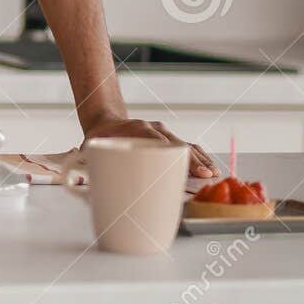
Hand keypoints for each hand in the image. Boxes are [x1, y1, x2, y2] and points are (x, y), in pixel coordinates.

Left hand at [83, 116, 216, 177]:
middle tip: (207, 175)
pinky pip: (186, 145)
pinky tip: (209, 167)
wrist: (104, 121)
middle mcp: (153, 128)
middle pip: (178, 144)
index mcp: (137, 129)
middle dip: (194, 160)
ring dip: (200, 159)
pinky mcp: (166, 136)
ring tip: (214, 173)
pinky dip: (199, 155)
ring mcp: (162, 131)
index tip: (188, 168)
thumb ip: (94, 162)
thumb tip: (89, 183)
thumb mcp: (92, 148)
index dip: (174, 155)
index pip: (161, 142)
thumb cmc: (98, 138)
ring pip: (185, 144)